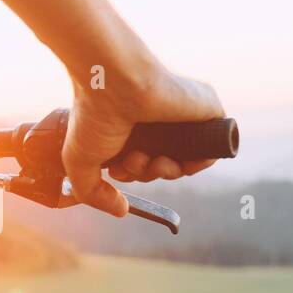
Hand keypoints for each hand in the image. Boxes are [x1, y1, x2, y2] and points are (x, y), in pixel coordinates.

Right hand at [62, 56, 223, 216]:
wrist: (112, 81)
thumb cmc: (93, 114)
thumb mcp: (80, 163)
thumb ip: (92, 194)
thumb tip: (122, 211)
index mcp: (134, 128)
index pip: (144, 162)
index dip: (134, 174)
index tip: (120, 170)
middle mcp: (158, 122)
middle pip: (165, 165)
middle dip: (147, 173)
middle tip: (134, 162)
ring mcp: (183, 117)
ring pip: (186, 161)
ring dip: (166, 172)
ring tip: (147, 160)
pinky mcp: (206, 111)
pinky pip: (212, 149)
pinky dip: (198, 163)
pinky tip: (177, 161)